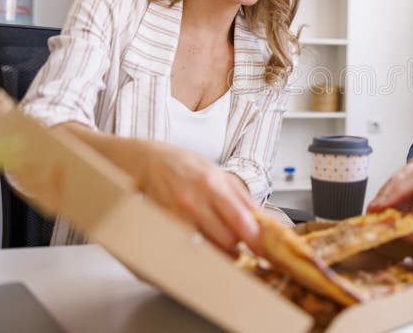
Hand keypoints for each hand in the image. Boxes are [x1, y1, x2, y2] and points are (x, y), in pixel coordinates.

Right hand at [137, 142, 262, 255]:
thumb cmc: (186, 167)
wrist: (149, 162)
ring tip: (219, 237)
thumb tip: (263, 220)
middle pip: (226, 240)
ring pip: (208, 248)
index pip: (240, 219)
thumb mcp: (219, 174)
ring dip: (219, 249)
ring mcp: (177, 216)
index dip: (255, 239)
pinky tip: (201, 239)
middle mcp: (194, 202)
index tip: (264, 249)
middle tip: (238, 238)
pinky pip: (189, 247)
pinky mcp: (164, 228)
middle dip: (237, 243)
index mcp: (213, 185)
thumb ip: (242, 198)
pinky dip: (200, 248)